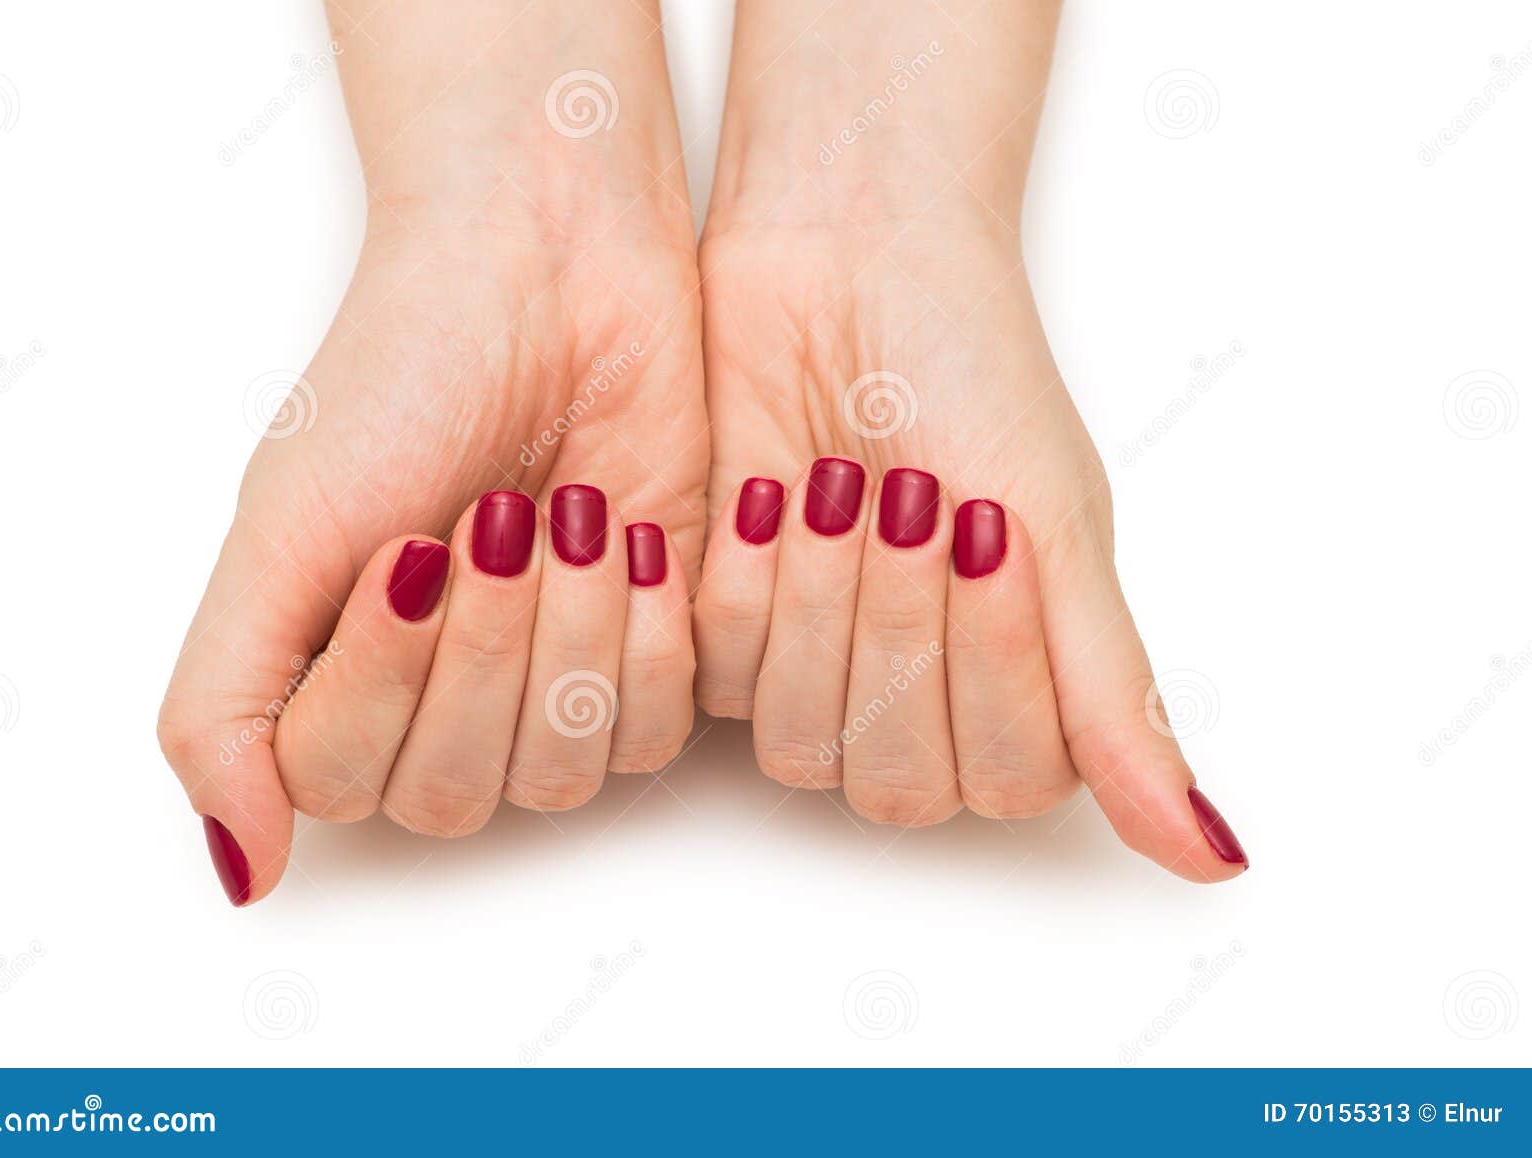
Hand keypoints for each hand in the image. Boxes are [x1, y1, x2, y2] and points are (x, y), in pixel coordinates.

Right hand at [159, 1, 706, 904]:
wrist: (555, 273)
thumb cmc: (409, 373)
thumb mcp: (284, 527)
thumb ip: (224, 704)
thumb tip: (234, 869)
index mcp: (331, 670)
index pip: (343, 783)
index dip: (382, 683)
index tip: (407, 551)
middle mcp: (438, 696)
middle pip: (457, 793)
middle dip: (484, 653)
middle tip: (499, 518)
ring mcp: (546, 680)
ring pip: (561, 773)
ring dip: (568, 639)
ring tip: (569, 510)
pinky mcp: (647, 651)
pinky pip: (654, 730)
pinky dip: (647, 639)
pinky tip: (632, 536)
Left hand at [691, 0, 1246, 880]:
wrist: (841, 262)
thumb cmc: (966, 371)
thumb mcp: (1056, 528)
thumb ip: (1111, 698)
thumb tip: (1210, 857)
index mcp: (1014, 681)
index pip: (1007, 781)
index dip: (996, 673)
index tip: (995, 537)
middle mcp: (910, 694)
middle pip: (899, 779)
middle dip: (904, 633)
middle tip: (917, 499)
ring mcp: (809, 666)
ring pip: (802, 742)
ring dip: (828, 607)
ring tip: (843, 480)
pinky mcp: (720, 623)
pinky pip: (722, 671)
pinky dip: (755, 580)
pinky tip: (771, 489)